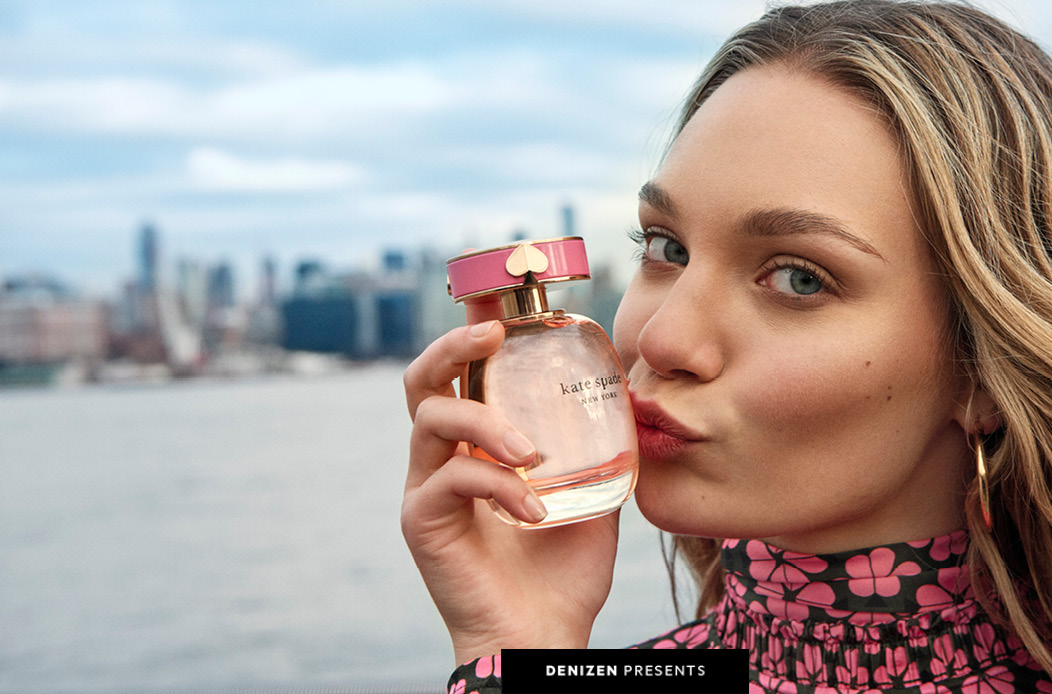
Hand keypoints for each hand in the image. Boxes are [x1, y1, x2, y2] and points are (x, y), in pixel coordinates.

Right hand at [400, 296, 619, 663]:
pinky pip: (450, 479)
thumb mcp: (594, 493)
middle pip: (423, 378)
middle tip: (494, 332)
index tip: (501, 299)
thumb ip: (598, 448)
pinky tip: (533, 511)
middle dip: (453, 343)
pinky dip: (497, 485)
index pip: (465, 375)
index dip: (474, 331)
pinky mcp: (421, 520)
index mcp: (480, 446)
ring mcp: (428, 487)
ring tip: (532, 453)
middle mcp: (445, 458)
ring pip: (432, 418)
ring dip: (487, 425)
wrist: (545, 634)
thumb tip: (629, 398)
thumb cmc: (564, 571)